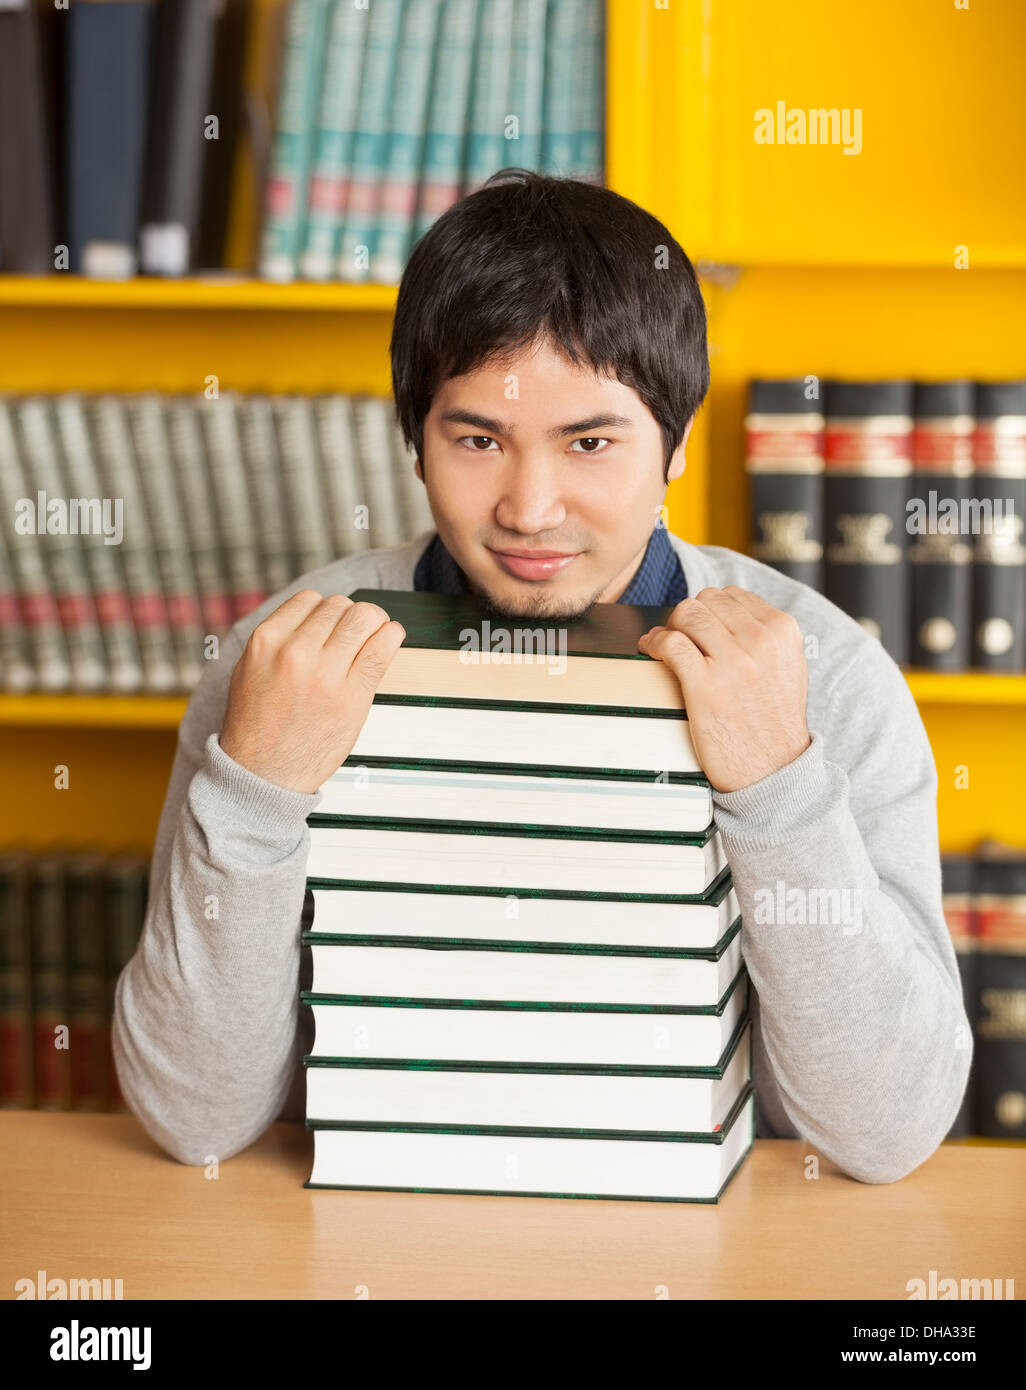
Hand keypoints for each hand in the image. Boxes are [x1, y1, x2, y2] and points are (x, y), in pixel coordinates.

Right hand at [219, 590, 405, 792]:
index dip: (325, 611)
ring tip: (371, 639)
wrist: (261, 775)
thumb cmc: (258, 725)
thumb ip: (281, 639)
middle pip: (341, 606)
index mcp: (266, 641)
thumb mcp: (251, 669)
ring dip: (374, 623)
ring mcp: (325, 675)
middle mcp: (295, 652)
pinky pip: (384, 647)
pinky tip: (388, 641)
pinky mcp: (352, 697)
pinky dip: (392, 636)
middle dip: (351, 616)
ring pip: (365, 617)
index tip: (332, 627)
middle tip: (355, 635)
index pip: (311, 599)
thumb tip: (319, 614)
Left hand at [637, 586, 810, 792]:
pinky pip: (670, 644)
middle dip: (688, 616)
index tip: (699, 626)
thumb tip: (715, 614)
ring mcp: (733, 663)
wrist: (775, 770)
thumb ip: (763, 636)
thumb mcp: (788, 668)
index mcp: (782, 631)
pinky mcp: (705, 686)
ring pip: (686, 615)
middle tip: (680, 637)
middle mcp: (760, 641)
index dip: (709, 609)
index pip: (731, 595)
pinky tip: (652, 652)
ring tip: (664, 645)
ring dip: (669, 627)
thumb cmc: (775, 722)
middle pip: (705, 601)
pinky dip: (654, 643)